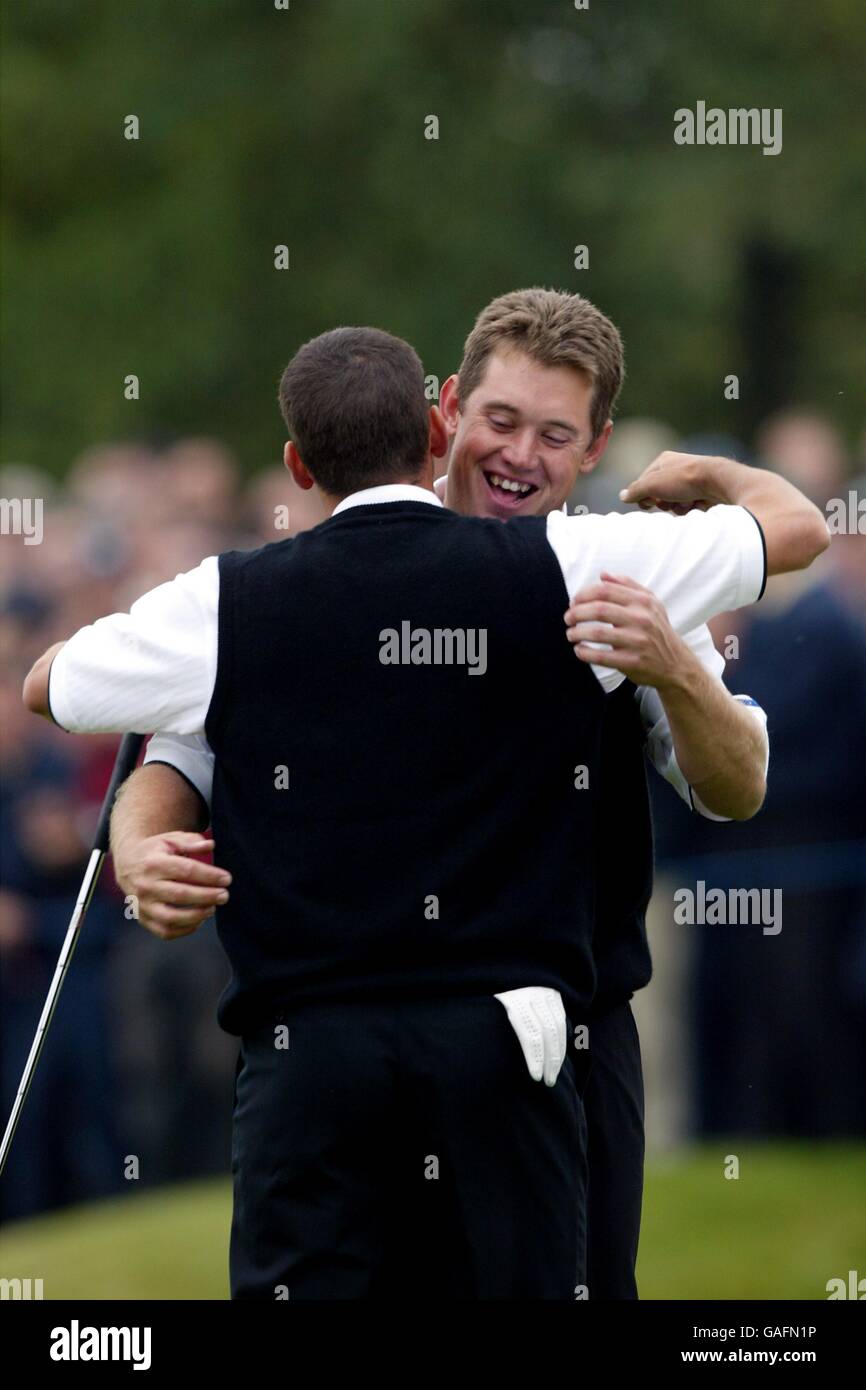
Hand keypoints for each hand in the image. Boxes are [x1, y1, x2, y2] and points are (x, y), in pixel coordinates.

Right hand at [113, 830, 230, 940]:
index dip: (209, 876)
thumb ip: (191, 841)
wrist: (128, 866)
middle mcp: (145, 886)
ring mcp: (142, 905)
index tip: (227, 879)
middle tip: (225, 895)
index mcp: (153, 864)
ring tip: (213, 908)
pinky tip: (199, 920)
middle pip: (180, 895)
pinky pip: (165, 931)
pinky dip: (185, 930)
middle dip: (207, 896)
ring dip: (197, 916)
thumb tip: (210, 845)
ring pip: (171, 918)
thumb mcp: (170, 839)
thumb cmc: (156, 852)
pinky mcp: (143, 919)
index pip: (185, 871)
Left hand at [494, 986, 566, 1085]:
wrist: (502, 970)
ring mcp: (544, 992)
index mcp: (512, 1001)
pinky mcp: (553, 993)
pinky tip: (558, 1056)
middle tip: (548, 1082)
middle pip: (547, 1033)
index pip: (530, 1034)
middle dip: (550, 1061)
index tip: (536, 1077)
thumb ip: (496, 1029)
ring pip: (558, 1028)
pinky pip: (561, 1020)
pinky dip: (562, 1040)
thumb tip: (498, 1062)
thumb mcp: (488, 1011)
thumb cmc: (490, 1000)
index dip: (535, 1057)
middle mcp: (530, 995)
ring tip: (554, 1074)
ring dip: (559, 1055)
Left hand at [564, 572, 695, 687]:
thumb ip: (627, 585)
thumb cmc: (657, 629)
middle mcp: (641, 619)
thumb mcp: (650, 603)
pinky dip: (585, 653)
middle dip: (576, 613)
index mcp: (643, 601)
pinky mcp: (633, 662)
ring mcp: (637, 641)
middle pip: (599, 610)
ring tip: (571, 634)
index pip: (604, 591)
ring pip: (597, 633)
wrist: (676, 664)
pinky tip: (579, 650)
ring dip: (577, 633)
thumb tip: (603, 574)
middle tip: (568, 619)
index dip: (583, 595)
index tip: (573, 602)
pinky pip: (601, 656)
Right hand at [620, 450, 719, 512]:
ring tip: (686, 503)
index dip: (643, 495)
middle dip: (662, 503)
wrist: (719, 483)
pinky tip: (697, 505)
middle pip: (659, 494)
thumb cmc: (685, 479)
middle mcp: (677, 469)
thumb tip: (622, 496)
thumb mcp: (653, 484)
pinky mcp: (702, 493)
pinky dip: (689, 509)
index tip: (648, 502)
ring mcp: (690, 481)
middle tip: (668, 502)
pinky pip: (688, 507)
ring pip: (673, 502)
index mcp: (663, 461)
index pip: (643, 482)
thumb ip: (635, 490)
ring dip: (676, 508)